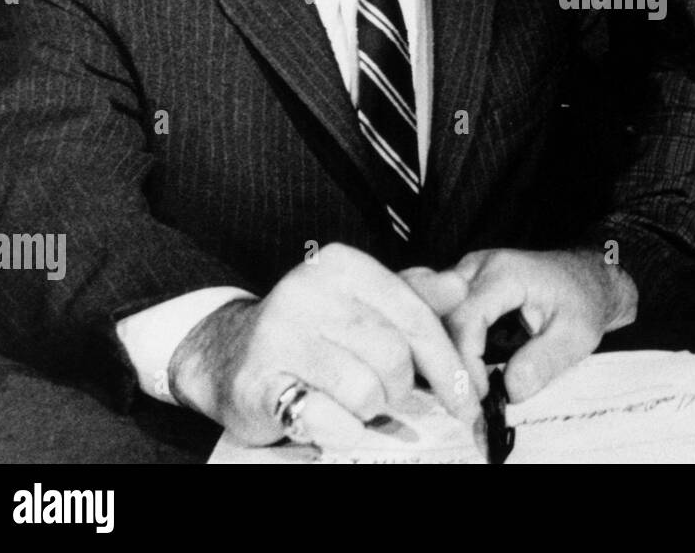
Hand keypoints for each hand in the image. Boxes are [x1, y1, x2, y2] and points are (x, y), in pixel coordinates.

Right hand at [168, 243, 481, 444]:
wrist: (227, 353)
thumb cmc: (312, 330)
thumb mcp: (363, 301)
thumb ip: (413, 296)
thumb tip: (460, 288)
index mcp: (342, 266)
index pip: (415, 316)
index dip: (447, 364)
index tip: (467, 399)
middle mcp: (308, 291)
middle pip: (394, 357)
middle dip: (402, 388)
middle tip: (389, 395)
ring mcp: (279, 336)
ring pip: (365, 390)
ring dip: (369, 409)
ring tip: (354, 401)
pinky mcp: (258, 383)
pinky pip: (326, 418)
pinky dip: (340, 428)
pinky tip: (331, 418)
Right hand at [436, 248, 637, 402]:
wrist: (586, 277)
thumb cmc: (583, 301)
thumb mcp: (577, 335)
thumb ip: (544, 361)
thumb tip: (509, 391)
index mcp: (505, 273)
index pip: (465, 319)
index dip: (465, 363)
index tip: (478, 398)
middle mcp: (477, 267)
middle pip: (439, 316)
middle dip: (445, 363)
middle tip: (460, 405)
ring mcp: (465, 275)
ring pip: (433, 317)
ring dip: (440, 357)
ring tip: (457, 395)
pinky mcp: (462, 289)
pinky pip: (441, 317)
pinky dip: (445, 349)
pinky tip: (456, 377)